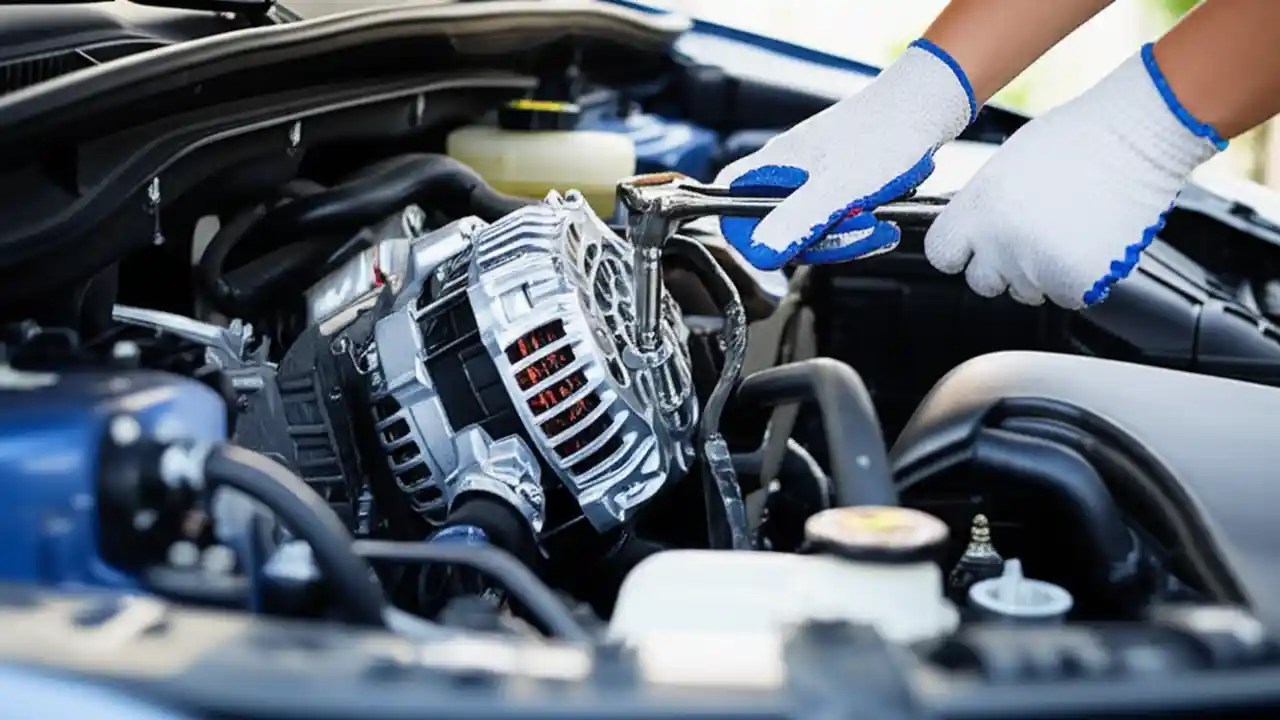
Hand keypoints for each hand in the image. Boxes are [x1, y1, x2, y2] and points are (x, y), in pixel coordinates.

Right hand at [715, 40, 974, 270]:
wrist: (925, 105)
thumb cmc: (882, 134)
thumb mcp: (837, 188)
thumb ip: (795, 222)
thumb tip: (759, 254)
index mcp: (771, 169)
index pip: (732, 215)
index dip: (754, 240)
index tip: (787, 249)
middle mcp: (784, 173)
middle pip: (778, 232)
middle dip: (820, 242)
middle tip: (854, 229)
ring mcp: (810, 178)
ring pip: (812, 231)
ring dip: (848, 236)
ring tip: (878, 221)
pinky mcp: (836, 183)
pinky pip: (836, 220)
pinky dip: (861, 226)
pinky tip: (884, 218)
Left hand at [925, 45, 1224, 308]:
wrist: (1137, 136)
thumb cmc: (1077, 141)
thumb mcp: (1006, 166)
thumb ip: (983, 208)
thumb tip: (974, 231)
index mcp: (977, 210)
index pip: (942, 255)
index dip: (960, 252)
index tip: (972, 248)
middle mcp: (1000, 243)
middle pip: (982, 282)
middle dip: (1002, 268)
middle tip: (1032, 237)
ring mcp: (1037, 267)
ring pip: (1027, 291)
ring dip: (1042, 273)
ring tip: (1069, 229)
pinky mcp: (1077, 282)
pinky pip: (1069, 297)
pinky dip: (1081, 280)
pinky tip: (1091, 242)